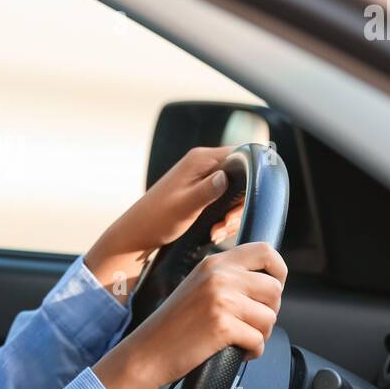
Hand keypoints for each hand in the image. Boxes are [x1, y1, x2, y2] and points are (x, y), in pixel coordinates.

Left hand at [84, 145, 243, 303]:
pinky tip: (214, 232)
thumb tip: (227, 175)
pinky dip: (223, 218)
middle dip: (239, 204)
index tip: (244, 202)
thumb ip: (208, 189)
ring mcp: (202, 177)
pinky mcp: (200, 191)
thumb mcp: (185, 206)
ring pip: (234, 193)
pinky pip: (223, 201)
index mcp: (200, 159)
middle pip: (242, 176)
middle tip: (226, 224)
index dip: (252, 176)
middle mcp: (203, 163)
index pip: (242, 154)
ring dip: (231, 215)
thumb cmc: (157, 219)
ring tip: (217, 232)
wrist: (137, 234)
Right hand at [94, 242, 286, 388]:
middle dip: (270, 311)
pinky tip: (237, 351)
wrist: (148, 351)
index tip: (273, 288)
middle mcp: (219, 276)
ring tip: (240, 337)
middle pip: (274, 288)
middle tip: (251, 322)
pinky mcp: (223, 326)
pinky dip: (252, 351)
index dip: (278, 271)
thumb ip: (229, 277)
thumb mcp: (199, 285)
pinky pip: (259, 340)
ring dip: (261, 334)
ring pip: (270, 317)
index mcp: (214, 263)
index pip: (265, 251)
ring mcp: (221, 300)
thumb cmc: (174, 324)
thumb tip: (270, 283)